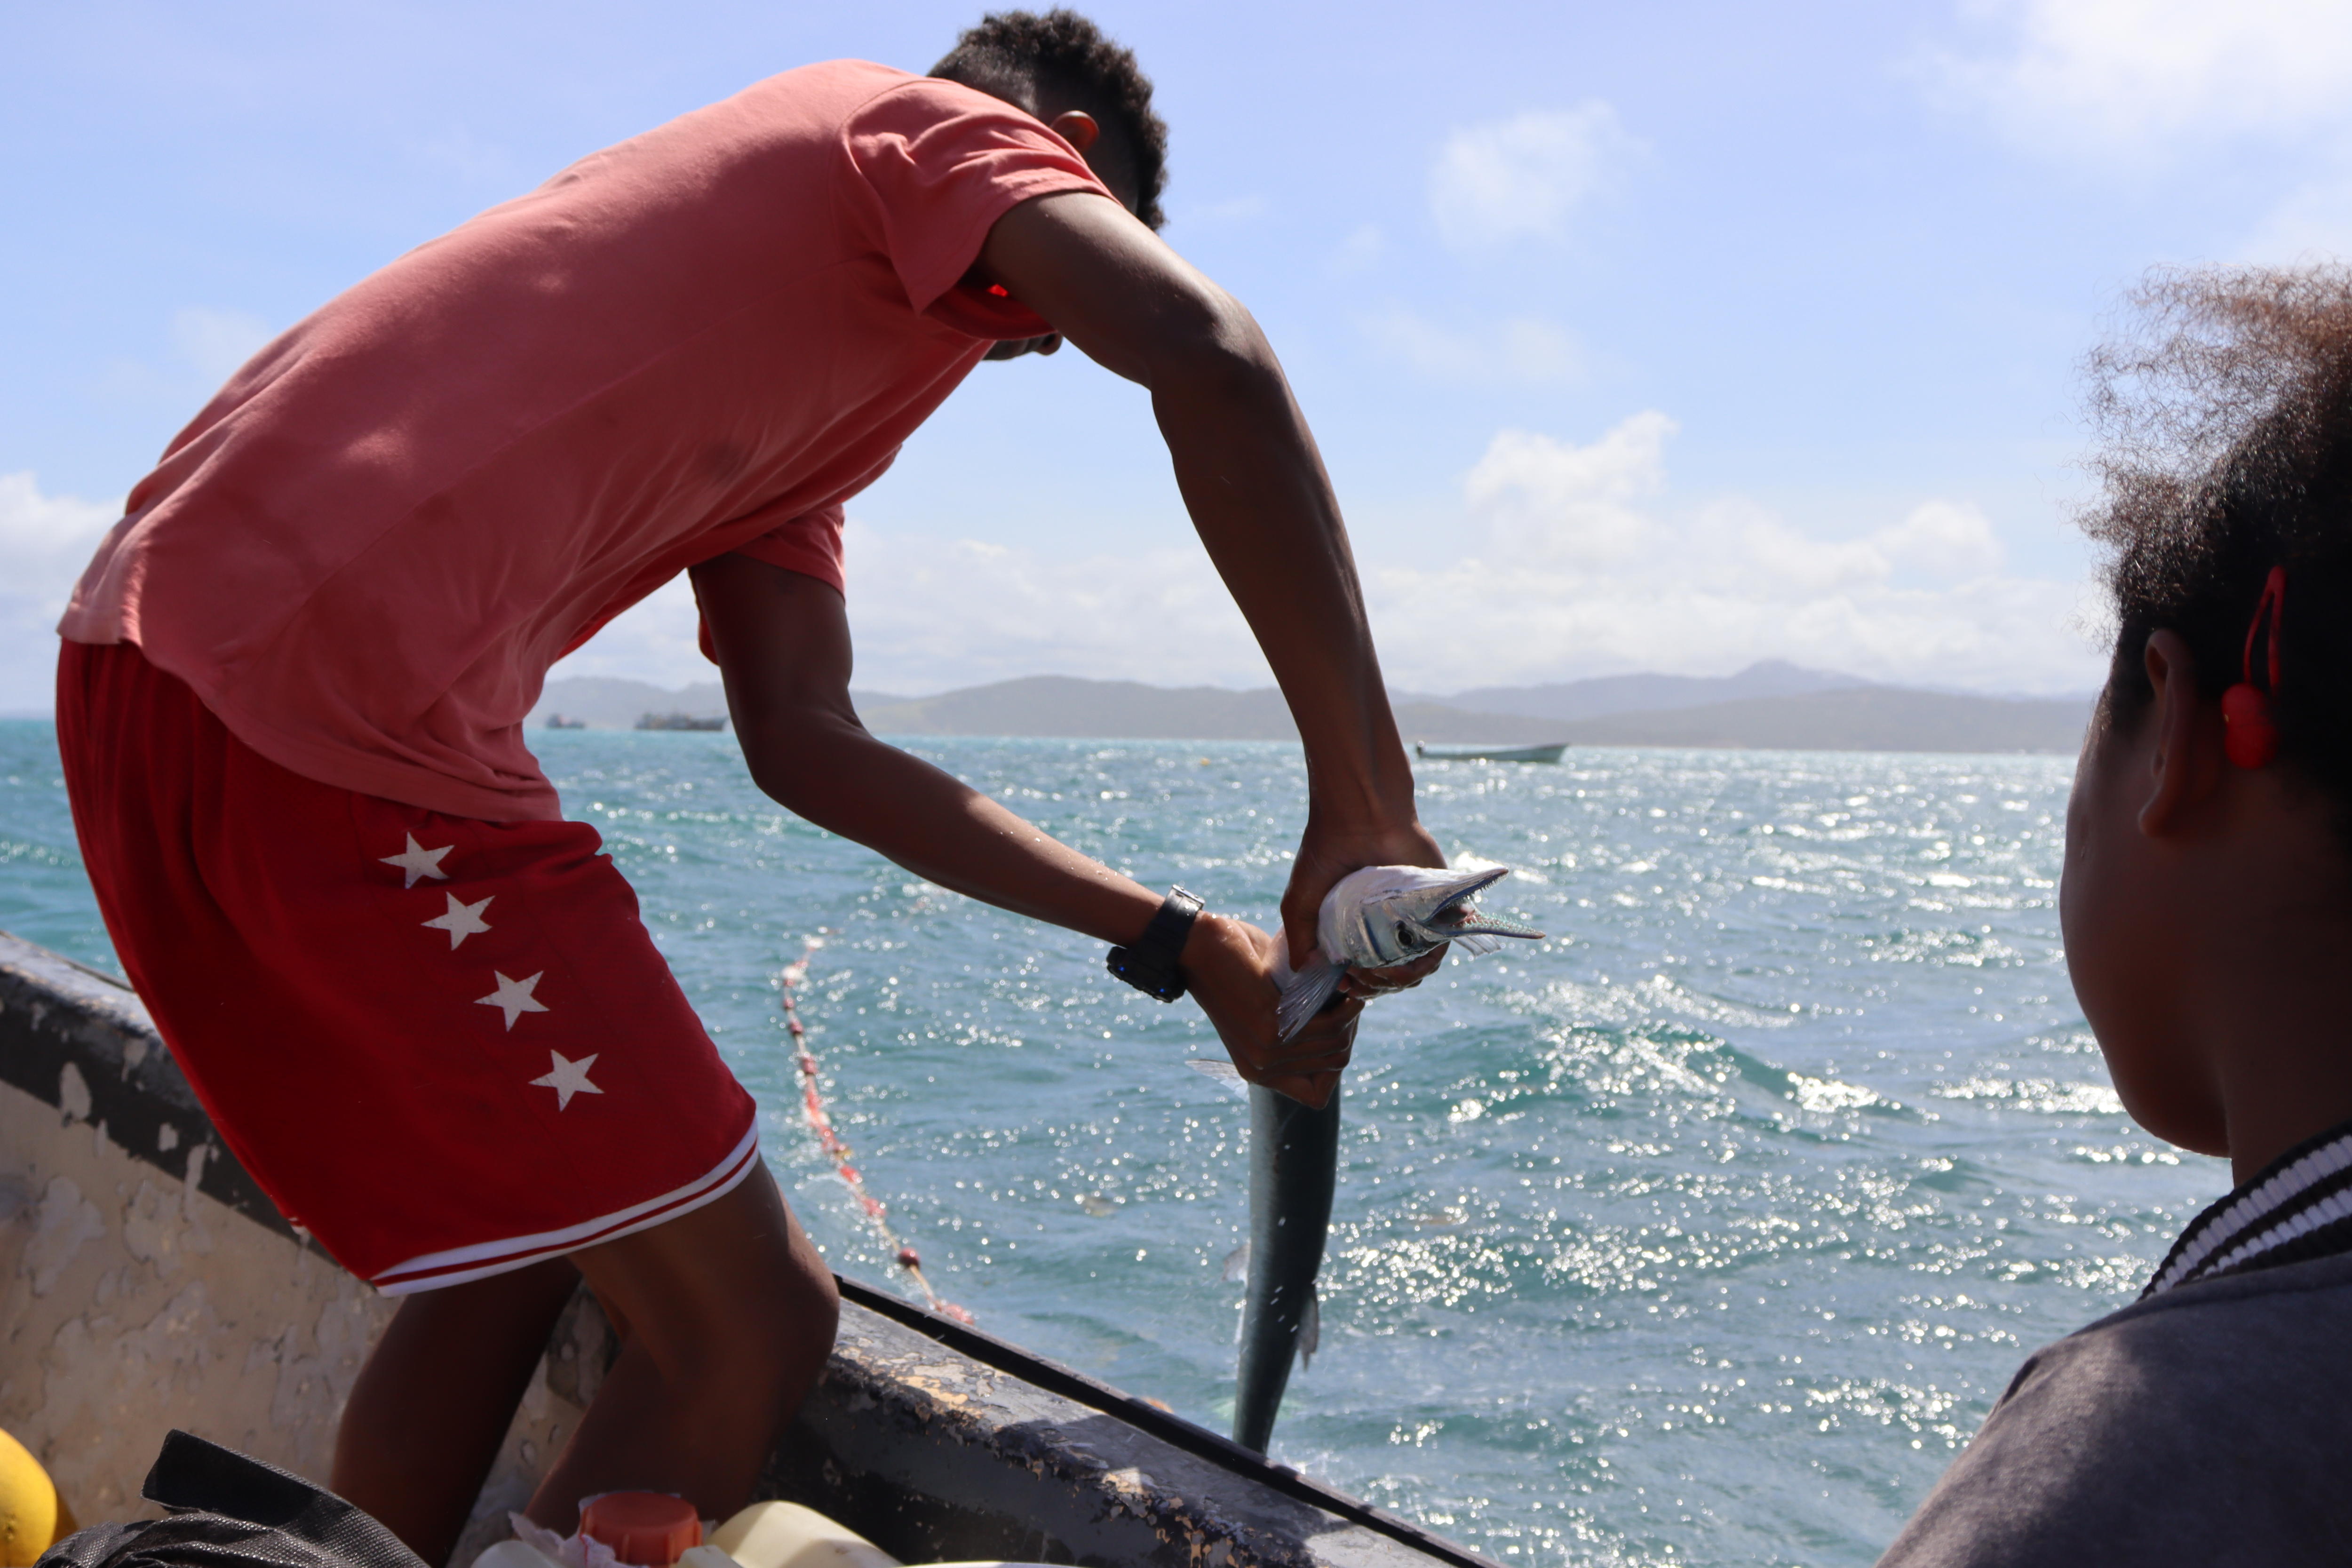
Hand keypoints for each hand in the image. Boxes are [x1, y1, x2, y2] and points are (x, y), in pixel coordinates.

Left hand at [1181, 912, 1359, 1107]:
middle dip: (1348, 1032)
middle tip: (1346, 1000)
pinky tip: (1345, 990)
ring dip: (1349, 1018)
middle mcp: (1261, 1070)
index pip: (1316, 1095)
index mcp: (1258, 1073)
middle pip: (1333, 1064)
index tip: (1337, 1029)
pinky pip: (1325, 1027)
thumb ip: (1294, 1033)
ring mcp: (1264, 1052)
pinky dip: (1343, 1009)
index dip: (1334, 1064)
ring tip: (1348, 991)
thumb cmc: (1236, 970)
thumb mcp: (1265, 1014)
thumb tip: (1339, 1036)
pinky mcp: (1269, 1028)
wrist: (1197, 948)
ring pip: (1335, 1045)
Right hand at [1281, 812, 1451, 1000]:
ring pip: (1418, 967)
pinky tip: (1395, 967)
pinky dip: (1419, 965)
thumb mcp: (1300, 902)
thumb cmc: (1326, 853)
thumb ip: (1301, 938)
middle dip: (1374, 987)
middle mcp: (1392, 923)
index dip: (1358, 985)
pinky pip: (1438, 948)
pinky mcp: (1437, 905)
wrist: (1358, 816)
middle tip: (1354, 980)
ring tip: (1371, 975)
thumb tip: (1305, 972)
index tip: (1342, 984)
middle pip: (1394, 974)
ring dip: (1395, 982)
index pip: (1370, 970)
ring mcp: (1415, 916)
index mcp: (1364, 925)